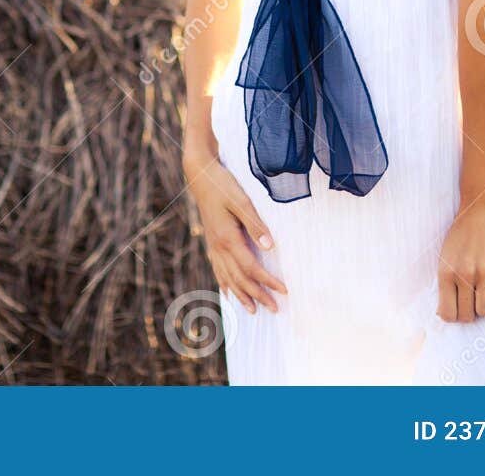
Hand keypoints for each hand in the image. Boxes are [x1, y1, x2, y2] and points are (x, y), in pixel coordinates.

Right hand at [183, 150, 286, 313]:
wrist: (200, 175)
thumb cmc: (222, 185)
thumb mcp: (241, 200)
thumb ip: (255, 224)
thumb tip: (270, 246)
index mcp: (228, 238)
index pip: (251, 268)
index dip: (268, 281)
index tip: (284, 291)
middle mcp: (219, 246)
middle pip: (239, 278)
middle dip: (257, 295)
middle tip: (274, 309)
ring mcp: (213, 245)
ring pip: (227, 277)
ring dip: (241, 295)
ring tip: (253, 310)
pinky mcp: (211, 241)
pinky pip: (217, 269)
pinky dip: (225, 283)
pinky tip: (228, 292)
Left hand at [436, 195, 484, 321]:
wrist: (483, 208)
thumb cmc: (461, 233)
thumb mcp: (445, 255)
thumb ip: (445, 281)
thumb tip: (443, 312)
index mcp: (445, 272)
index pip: (447, 313)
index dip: (452, 316)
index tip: (457, 309)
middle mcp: (463, 275)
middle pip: (466, 316)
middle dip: (468, 314)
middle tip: (471, 303)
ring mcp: (484, 273)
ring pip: (484, 312)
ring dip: (484, 308)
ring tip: (483, 296)